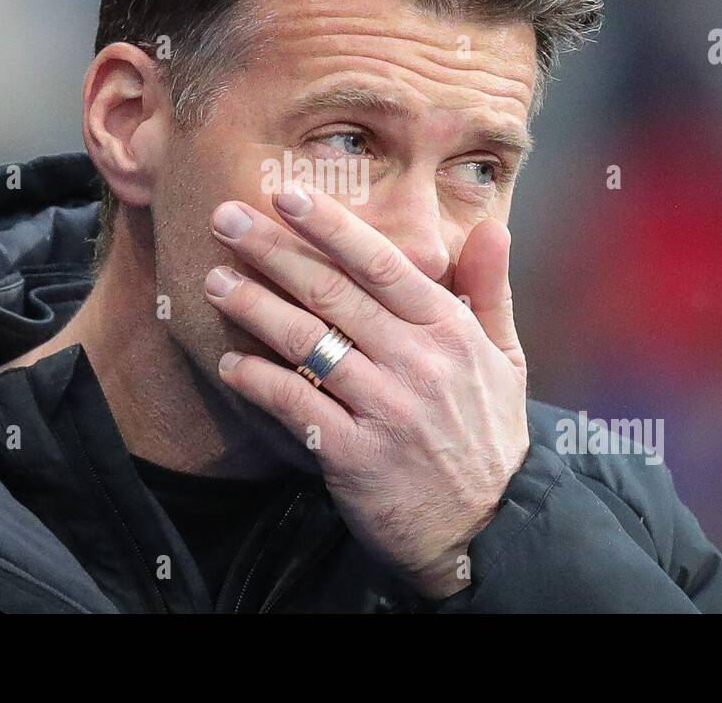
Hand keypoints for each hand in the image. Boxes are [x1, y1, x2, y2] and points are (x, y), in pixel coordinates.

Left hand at [203, 184, 529, 598]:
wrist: (487, 527)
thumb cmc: (488, 434)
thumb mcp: (506, 359)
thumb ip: (490, 291)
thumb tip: (492, 226)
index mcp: (449, 331)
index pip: (382, 264)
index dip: (330, 226)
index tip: (286, 194)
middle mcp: (417, 363)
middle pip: (332, 292)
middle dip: (273, 250)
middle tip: (225, 219)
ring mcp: (384, 409)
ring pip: (306, 342)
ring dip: (254, 307)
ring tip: (215, 282)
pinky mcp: (353, 455)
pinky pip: (294, 404)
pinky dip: (257, 381)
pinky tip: (228, 363)